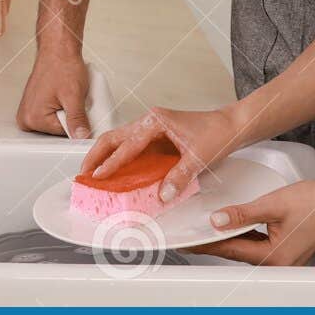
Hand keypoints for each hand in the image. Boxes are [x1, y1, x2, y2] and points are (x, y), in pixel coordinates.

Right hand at [16, 45, 89, 137]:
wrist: (58, 50)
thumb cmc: (62, 65)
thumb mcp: (74, 95)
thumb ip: (77, 119)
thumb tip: (81, 137)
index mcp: (33, 118)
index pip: (62, 135)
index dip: (76, 123)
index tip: (79, 110)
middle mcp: (26, 118)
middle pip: (57, 131)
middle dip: (69, 117)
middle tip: (72, 99)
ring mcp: (29, 112)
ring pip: (56, 123)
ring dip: (65, 112)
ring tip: (66, 95)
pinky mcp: (33, 106)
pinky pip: (51, 115)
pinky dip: (60, 108)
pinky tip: (62, 96)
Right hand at [77, 104, 250, 204]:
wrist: (231, 125)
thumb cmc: (217, 132)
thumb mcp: (199, 157)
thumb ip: (179, 176)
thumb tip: (162, 193)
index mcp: (156, 121)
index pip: (127, 144)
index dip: (111, 162)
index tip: (98, 175)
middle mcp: (150, 122)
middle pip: (113, 137)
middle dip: (96, 155)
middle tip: (84, 173)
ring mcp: (151, 128)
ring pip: (119, 140)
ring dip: (105, 156)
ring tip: (93, 174)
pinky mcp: (155, 137)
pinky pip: (131, 148)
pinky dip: (119, 159)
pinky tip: (115, 173)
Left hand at [189, 174, 314, 265]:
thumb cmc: (312, 202)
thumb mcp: (270, 205)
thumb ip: (241, 214)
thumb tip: (217, 221)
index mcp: (274, 256)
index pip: (230, 249)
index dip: (207, 244)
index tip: (189, 242)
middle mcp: (279, 263)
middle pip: (238, 252)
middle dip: (215, 243)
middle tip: (193, 236)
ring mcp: (285, 259)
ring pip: (248, 249)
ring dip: (229, 240)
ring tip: (208, 231)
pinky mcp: (287, 251)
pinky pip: (259, 246)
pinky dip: (245, 237)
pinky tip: (235, 229)